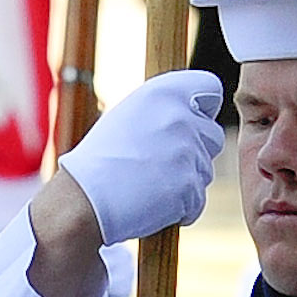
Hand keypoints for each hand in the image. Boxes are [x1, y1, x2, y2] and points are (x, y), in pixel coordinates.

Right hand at [53, 70, 228, 245]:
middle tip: (160, 163)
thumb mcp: (128, 115)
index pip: (212, 88)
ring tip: (149, 184)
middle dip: (195, 151)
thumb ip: (165, 109)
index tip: (189, 123)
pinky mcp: (190, 186)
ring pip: (205, 171)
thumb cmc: (100, 159)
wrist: (82, 198)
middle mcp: (180, 116)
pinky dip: (180, 208)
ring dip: (185, 182)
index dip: (203, 109)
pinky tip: (152, 203)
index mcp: (163, 92)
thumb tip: (196, 112)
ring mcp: (188, 152)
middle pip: (214, 136)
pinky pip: (198, 200)